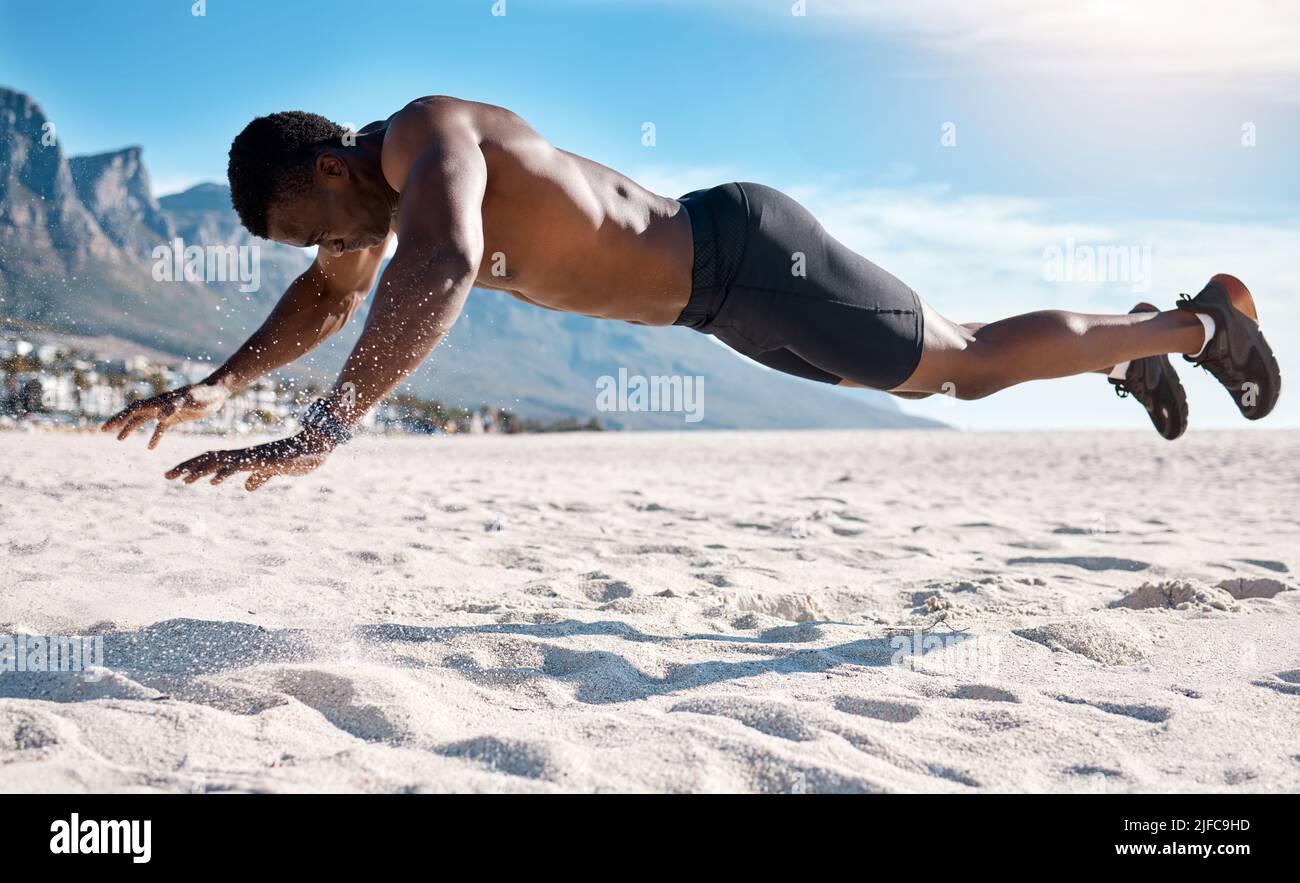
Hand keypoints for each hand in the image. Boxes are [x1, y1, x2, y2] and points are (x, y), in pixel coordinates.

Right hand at [101, 383, 230, 447]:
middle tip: (104, 431)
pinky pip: (161, 429)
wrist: (216, 393)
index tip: (106, 427)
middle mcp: (158, 406)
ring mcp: (166, 412)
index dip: (119, 418)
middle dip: (118, 422)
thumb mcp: (189, 400)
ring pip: (143, 420)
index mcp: (158, 401)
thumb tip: (158, 418)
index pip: (133, 410)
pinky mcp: (175, 418)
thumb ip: (173, 407)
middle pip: (133, 414)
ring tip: (119, 439)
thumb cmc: (202, 395)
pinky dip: (155, 437)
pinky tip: (151, 448)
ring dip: (131, 429)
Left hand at [165, 430, 334, 491]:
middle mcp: (242, 454)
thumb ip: (258, 477)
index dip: (192, 466)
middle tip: (166, 476)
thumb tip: (247, 487)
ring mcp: (250, 456)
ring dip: (201, 470)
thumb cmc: (293, 459)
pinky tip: (214, 482)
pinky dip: (226, 473)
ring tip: (184, 480)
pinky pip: (240, 467)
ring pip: (220, 461)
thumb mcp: (271, 472)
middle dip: (186, 466)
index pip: (211, 459)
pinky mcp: (261, 460)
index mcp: (241, 457)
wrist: (313, 450)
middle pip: (208, 458)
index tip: (175, 475)